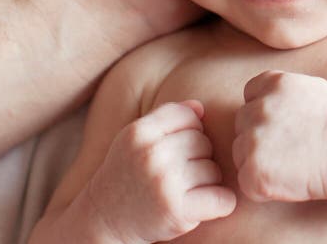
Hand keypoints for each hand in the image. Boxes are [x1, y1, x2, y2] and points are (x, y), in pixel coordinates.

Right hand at [85, 100, 235, 242]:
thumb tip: (200, 107)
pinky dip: (220, 204)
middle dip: (198, 159)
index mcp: (140, 132)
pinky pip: (223, 199)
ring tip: (182, 191)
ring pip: (214, 170)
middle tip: (177, 176)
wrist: (103, 220)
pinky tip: (201, 206)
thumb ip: (167, 117)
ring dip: (206, 183)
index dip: (189, 131)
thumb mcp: (137, 139)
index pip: (189, 115)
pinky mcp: (177, 211)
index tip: (176, 148)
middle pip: (204, 142)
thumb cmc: (128, 174)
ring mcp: (164, 182)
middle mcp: (150, 154)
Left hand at [232, 70, 326, 202]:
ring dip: (257, 160)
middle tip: (287, 148)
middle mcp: (258, 108)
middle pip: (242, 124)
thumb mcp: (311, 87)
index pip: (249, 95)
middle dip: (258, 136)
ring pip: (240, 152)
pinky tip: (285, 181)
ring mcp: (254, 140)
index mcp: (272, 83)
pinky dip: (261, 186)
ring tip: (288, 165)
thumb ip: (282, 89)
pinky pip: (245, 181)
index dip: (263, 111)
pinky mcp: (254, 171)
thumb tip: (265, 95)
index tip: (282, 125)